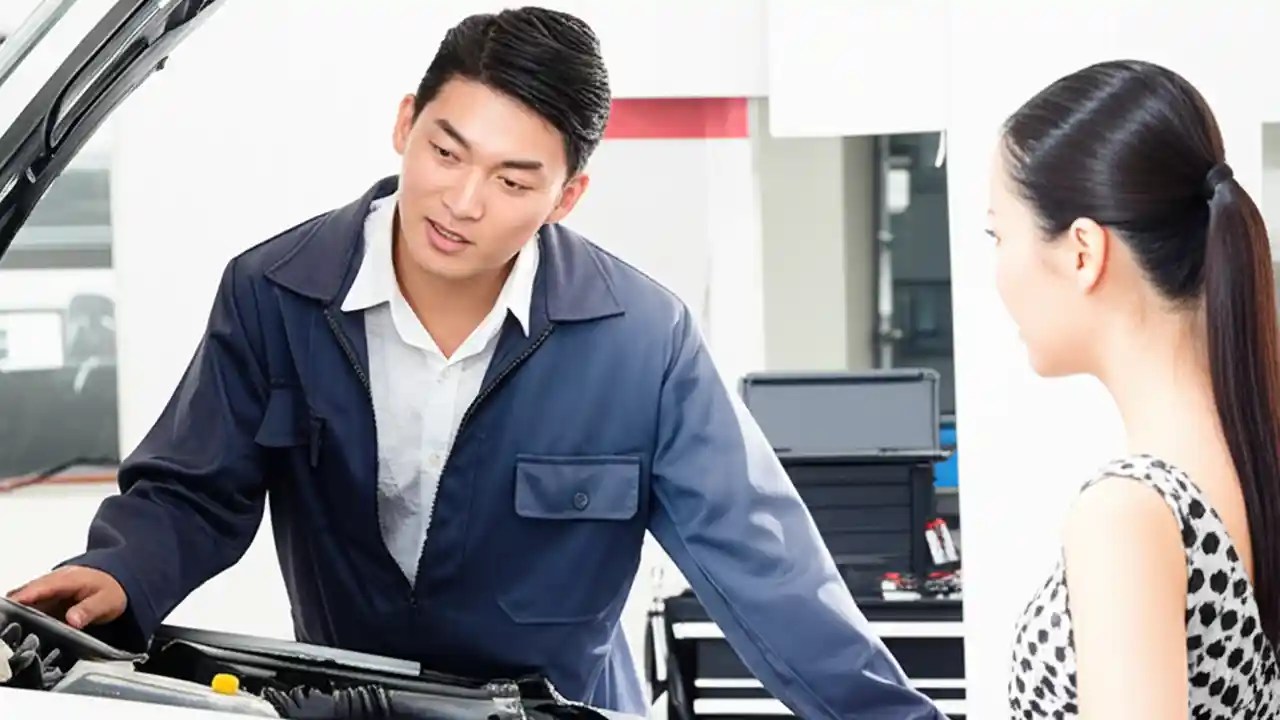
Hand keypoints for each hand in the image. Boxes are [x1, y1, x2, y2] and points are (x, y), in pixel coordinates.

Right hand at [6, 566, 126, 629]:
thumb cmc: (110, 590)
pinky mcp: (44, 600)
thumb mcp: (107, 601)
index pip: (39, 588)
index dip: (24, 598)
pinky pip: (29, 608)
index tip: (12, 610)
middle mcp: (51, 582)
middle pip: (24, 595)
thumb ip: (90, 610)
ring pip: (23, 602)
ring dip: (17, 615)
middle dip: (14, 610)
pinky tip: (25, 632)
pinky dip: (24, 618)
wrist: (115, 582)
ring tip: (17, 634)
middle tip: (13, 629)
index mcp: (65, 579)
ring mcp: (46, 591)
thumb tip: (73, 620)